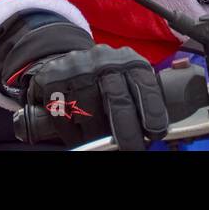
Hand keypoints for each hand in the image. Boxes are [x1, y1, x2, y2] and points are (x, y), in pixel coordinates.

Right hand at [24, 45, 167, 149]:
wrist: (67, 62)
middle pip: (117, 100)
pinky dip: (72, 133)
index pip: (144, 84)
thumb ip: (138, 98)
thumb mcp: (127, 79)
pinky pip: (64, 116)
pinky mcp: (53, 80)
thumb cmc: (105, 79)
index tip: (155, 133)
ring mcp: (77, 69)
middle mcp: (103, 60)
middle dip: (127, 131)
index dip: (152, 110)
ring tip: (98, 138)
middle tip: (132, 148)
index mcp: (128, 61)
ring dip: (95, 134)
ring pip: (89, 113)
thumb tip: (150, 132)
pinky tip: (79, 135)